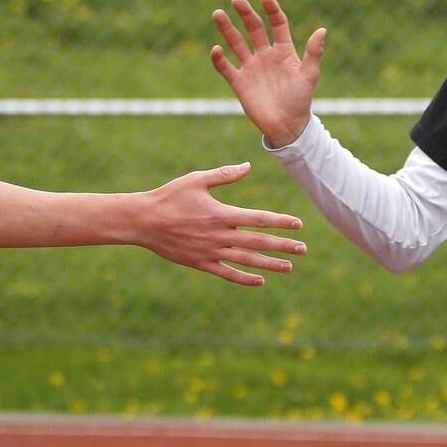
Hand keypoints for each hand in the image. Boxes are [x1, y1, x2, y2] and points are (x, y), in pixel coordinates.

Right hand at [139, 162, 304, 285]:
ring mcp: (211, 252)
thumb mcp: (197, 180)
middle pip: (258, 242)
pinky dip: (245, 278)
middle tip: (304, 249)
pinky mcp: (201, 263)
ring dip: (270, 264)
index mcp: (221, 214)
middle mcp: (219, 235)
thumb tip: (249, 166)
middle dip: (283, 246)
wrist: (143, 221)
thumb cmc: (170, 196)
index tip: (298, 225)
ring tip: (290, 266)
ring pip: (247, 261)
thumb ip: (225, 175)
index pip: (259, 219)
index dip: (281, 222)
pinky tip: (260, 280)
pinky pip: (227, 273)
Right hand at [211, 0, 326, 147]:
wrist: (287, 126)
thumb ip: (314, 53)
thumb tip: (322, 30)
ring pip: (236, 43)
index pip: (277, 24)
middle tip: (236, 0)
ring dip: (227, 29)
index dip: (272, 10)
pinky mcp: (239, 82)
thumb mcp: (309, 76)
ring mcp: (251, 67)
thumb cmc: (301, 100)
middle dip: (245, 14)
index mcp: (284, 51)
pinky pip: (225, 67)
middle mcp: (266, 55)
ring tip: (217, 14)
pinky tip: (216, 49)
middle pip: (254, 28)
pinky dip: (219, 59)